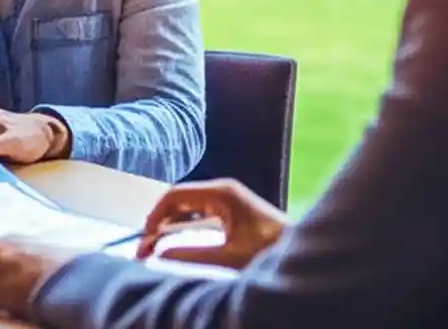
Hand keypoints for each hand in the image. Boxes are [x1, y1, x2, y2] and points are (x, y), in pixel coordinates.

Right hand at [136, 179, 287, 268]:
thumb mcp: (228, 257)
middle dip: (159, 224)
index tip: (145, 239)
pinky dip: (184, 229)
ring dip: (170, 228)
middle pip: (178, 201)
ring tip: (157, 250)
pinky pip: (198, 215)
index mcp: (221, 193)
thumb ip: (191, 255)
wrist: (302, 253)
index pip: (174, 195)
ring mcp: (227, 199)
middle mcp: (222, 191)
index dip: (155, 216)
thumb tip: (159, 254)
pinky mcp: (231, 211)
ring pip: (186, 209)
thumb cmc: (271, 250)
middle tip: (146, 249)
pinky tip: (177, 245)